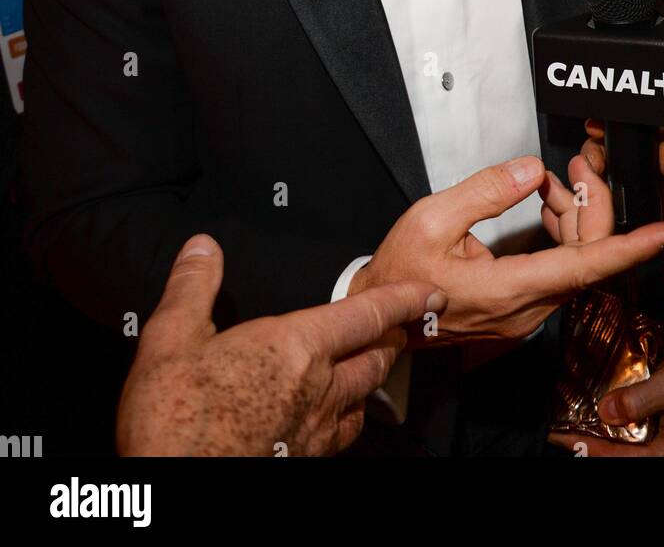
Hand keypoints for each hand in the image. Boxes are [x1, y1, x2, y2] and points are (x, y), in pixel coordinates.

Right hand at [116, 234, 446, 456]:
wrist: (175, 477)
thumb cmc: (176, 421)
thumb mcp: (171, 339)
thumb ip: (192, 287)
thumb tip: (202, 249)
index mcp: (295, 347)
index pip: (367, 316)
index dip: (403, 300)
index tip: (428, 293)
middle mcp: (316, 389)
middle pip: (376, 359)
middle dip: (392, 338)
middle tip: (398, 325)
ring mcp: (313, 429)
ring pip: (364, 397)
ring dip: (374, 376)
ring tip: (372, 363)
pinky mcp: (304, 459)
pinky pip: (344, 433)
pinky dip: (350, 415)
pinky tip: (337, 414)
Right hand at [349, 156, 663, 346]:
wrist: (380, 315)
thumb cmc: (399, 271)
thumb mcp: (431, 217)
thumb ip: (485, 191)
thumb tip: (529, 169)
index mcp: (506, 289)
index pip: (585, 267)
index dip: (630, 248)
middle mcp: (525, 309)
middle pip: (586, 258)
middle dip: (593, 207)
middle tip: (583, 166)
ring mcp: (524, 314)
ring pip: (575, 263)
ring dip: (574, 219)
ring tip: (552, 183)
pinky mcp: (520, 309)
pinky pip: (559, 271)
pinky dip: (561, 235)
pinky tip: (546, 207)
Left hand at [552, 331, 663, 456]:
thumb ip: (642, 399)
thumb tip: (605, 414)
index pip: (621, 460)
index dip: (587, 450)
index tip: (559, 436)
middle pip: (623, 458)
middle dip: (591, 446)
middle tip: (561, 431)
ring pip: (629, 447)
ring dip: (602, 437)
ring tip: (574, 422)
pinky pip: (638, 432)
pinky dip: (617, 425)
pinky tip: (601, 410)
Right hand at [581, 123, 663, 277]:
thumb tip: (663, 149)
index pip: (647, 129)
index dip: (622, 125)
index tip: (598, 125)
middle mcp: (662, 167)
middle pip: (624, 152)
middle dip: (602, 150)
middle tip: (592, 157)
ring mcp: (655, 193)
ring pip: (619, 181)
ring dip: (600, 178)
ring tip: (587, 179)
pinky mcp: (653, 221)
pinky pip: (626, 214)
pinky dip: (609, 211)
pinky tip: (595, 209)